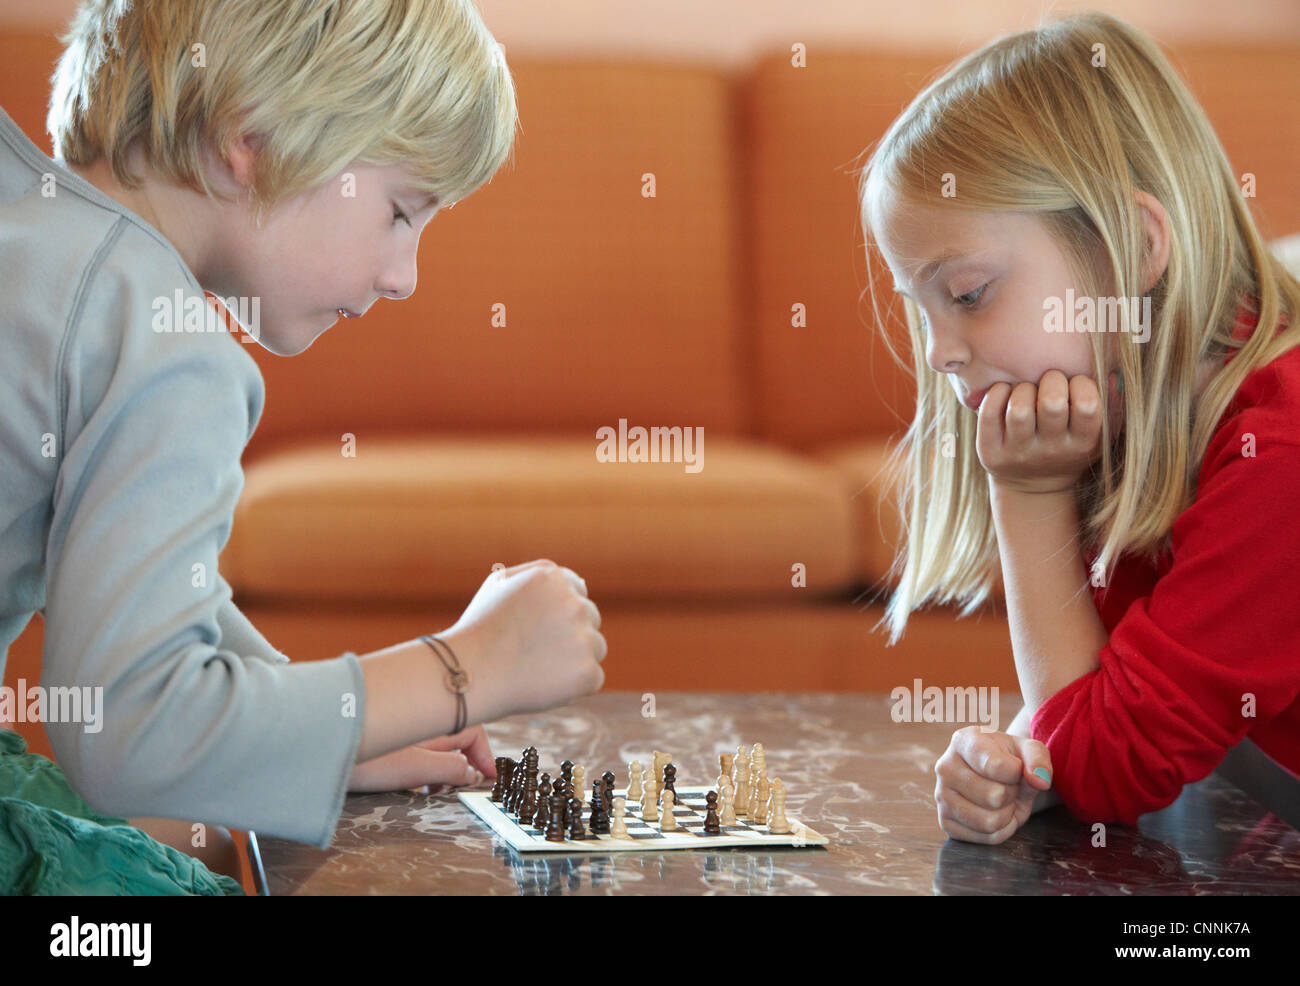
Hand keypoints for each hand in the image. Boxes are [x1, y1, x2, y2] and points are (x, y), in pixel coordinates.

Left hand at [348, 725, 495, 792]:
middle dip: (464, 765)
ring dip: (442, 768)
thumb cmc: (363, 758)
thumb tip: (473, 772)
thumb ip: (449, 769)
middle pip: (458, 739)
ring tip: (432, 790)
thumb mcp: (413, 768)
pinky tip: (411, 783)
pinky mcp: (388, 739)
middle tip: (458, 789)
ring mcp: (405, 730)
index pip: (474, 733)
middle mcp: (423, 721)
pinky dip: (423, 766)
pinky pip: (418, 749)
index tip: (490, 779)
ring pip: (438, 745)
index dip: (484, 757)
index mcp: (435, 722)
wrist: (318, 748)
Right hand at [442, 559, 606, 721]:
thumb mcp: (498, 584)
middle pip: (590, 619)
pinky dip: (575, 685)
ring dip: (576, 658)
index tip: (538, 629)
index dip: (557, 613)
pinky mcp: (586, 671)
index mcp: (554, 578)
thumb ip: (538, 574)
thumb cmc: (479, 630)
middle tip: (534, 651)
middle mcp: (575, 604)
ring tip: (538, 667)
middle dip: (570, 633)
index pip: (577, 592)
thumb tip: (581, 582)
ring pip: (595, 647)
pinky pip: (593, 677)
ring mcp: (583, 638)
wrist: (468, 673)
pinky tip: (544, 683)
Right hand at [934, 726, 1053, 843]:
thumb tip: (1040, 781)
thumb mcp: (1030, 751)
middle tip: (1008, 785)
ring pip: (989, 822)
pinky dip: (1001, 830)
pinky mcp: (945, 822)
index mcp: (963, 741)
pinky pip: (987, 837)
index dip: (1017, 772)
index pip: (996, 766)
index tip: (1014, 766)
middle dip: (1012, 794)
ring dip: (1007, 814)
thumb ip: (1039, 760)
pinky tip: (994, 812)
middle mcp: (945, 767)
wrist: (996, 776)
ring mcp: (941, 796)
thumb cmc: (1011, 759)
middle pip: (994, 796)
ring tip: (1002, 799)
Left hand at [976, 369, 1120, 494]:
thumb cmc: (1069, 449)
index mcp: (1082, 444)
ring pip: (1019, 408)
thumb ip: (1111, 408)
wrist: (1033, 489)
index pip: (1087, 406)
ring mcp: (1018, 453)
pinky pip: (988, 414)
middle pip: (1052, 403)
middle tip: (1049, 382)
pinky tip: (1005, 393)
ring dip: (1023, 388)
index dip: (1082, 384)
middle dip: (1052, 380)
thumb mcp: (1098, 437)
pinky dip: (996, 393)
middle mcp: (1050, 451)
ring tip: (1027, 391)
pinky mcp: (990, 452)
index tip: (1075, 383)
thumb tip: (1111, 376)